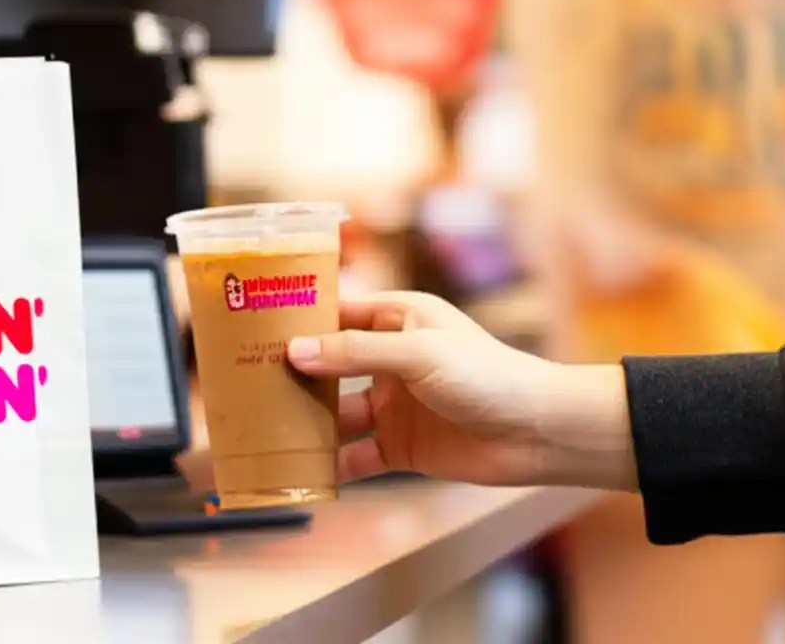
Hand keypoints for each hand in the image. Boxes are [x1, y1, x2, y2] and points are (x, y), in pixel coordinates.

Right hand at [287, 292, 635, 489]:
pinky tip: (302, 471)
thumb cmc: (489, 375)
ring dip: (306, 422)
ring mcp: (394, 404)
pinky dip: (330, 465)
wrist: (538, 432)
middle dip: (293, 374)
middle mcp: (391, 359)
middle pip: (330, 364)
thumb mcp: (418, 354)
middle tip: (246, 380)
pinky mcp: (401, 446)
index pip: (338, 312)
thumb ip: (356, 354)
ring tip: (263, 428)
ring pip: (336, 413)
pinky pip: (355, 455)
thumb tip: (296, 351)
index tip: (257, 325)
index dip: (300, 318)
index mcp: (399, 319)